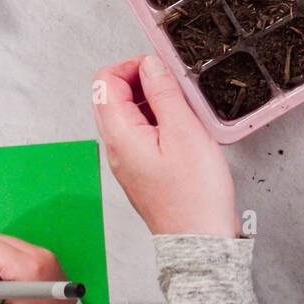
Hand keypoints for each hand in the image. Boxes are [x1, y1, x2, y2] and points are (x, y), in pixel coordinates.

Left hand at [92, 54, 238, 236]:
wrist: (199, 239)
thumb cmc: (194, 196)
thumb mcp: (185, 132)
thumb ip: (164, 93)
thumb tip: (150, 65)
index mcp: (120, 135)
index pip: (104, 81)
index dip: (130, 65)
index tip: (158, 67)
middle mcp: (116, 147)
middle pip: (110, 95)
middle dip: (139, 79)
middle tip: (170, 82)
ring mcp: (126, 159)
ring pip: (125, 113)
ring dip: (148, 99)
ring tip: (178, 104)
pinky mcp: (140, 168)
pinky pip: (138, 132)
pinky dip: (155, 118)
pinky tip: (179, 126)